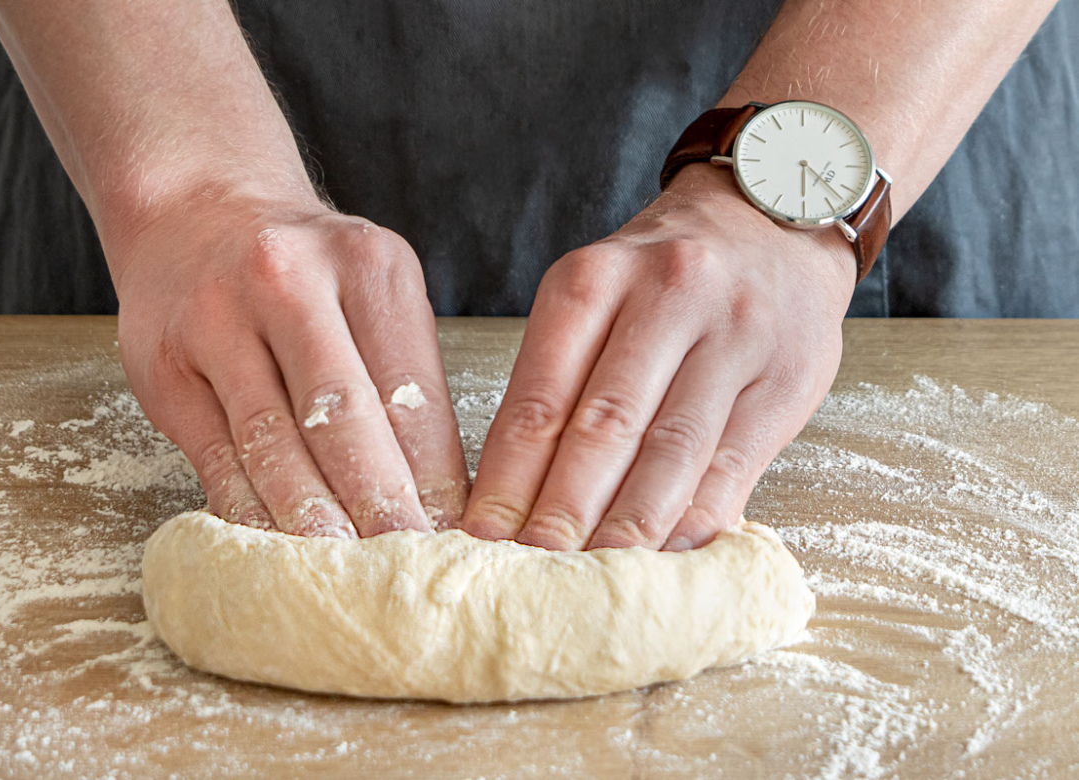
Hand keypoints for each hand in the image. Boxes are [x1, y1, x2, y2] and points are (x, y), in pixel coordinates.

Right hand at [111, 187, 468, 536]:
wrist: (197, 213)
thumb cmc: (307, 273)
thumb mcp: (372, 292)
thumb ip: (403, 380)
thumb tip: (442, 496)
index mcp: (366, 266)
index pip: (411, 391)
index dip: (435, 476)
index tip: (453, 536)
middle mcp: (288, 283)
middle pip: (342, 415)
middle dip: (379, 502)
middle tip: (406, 563)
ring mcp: (216, 321)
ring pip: (272, 441)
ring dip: (312, 516)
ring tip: (345, 567)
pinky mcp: (165, 367)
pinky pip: (215, 456)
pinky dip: (250, 510)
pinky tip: (277, 546)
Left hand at [462, 163, 853, 550]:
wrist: (771, 221)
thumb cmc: (661, 280)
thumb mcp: (596, 297)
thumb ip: (560, 380)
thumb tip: (515, 495)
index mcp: (594, 280)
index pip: (540, 397)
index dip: (509, 478)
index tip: (484, 537)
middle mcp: (666, 297)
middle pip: (604, 426)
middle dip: (563, 511)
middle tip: (531, 573)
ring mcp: (735, 335)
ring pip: (671, 450)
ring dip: (628, 525)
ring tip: (592, 578)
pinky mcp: (786, 378)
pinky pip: (734, 463)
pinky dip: (696, 517)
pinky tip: (666, 555)